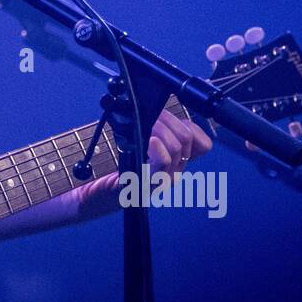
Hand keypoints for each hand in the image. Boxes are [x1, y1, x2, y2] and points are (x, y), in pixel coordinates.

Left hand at [72, 107, 213, 218]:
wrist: (98, 192)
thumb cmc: (117, 166)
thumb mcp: (141, 142)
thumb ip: (157, 129)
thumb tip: (159, 109)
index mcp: (176, 163)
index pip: (203, 144)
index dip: (188, 125)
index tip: (165, 119)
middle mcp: (173, 173)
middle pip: (187, 138)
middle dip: (167, 120)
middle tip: (149, 119)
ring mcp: (161, 181)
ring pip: (176, 146)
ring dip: (159, 129)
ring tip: (143, 129)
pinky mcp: (145, 186)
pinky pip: (163, 163)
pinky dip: (158, 146)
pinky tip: (148, 141)